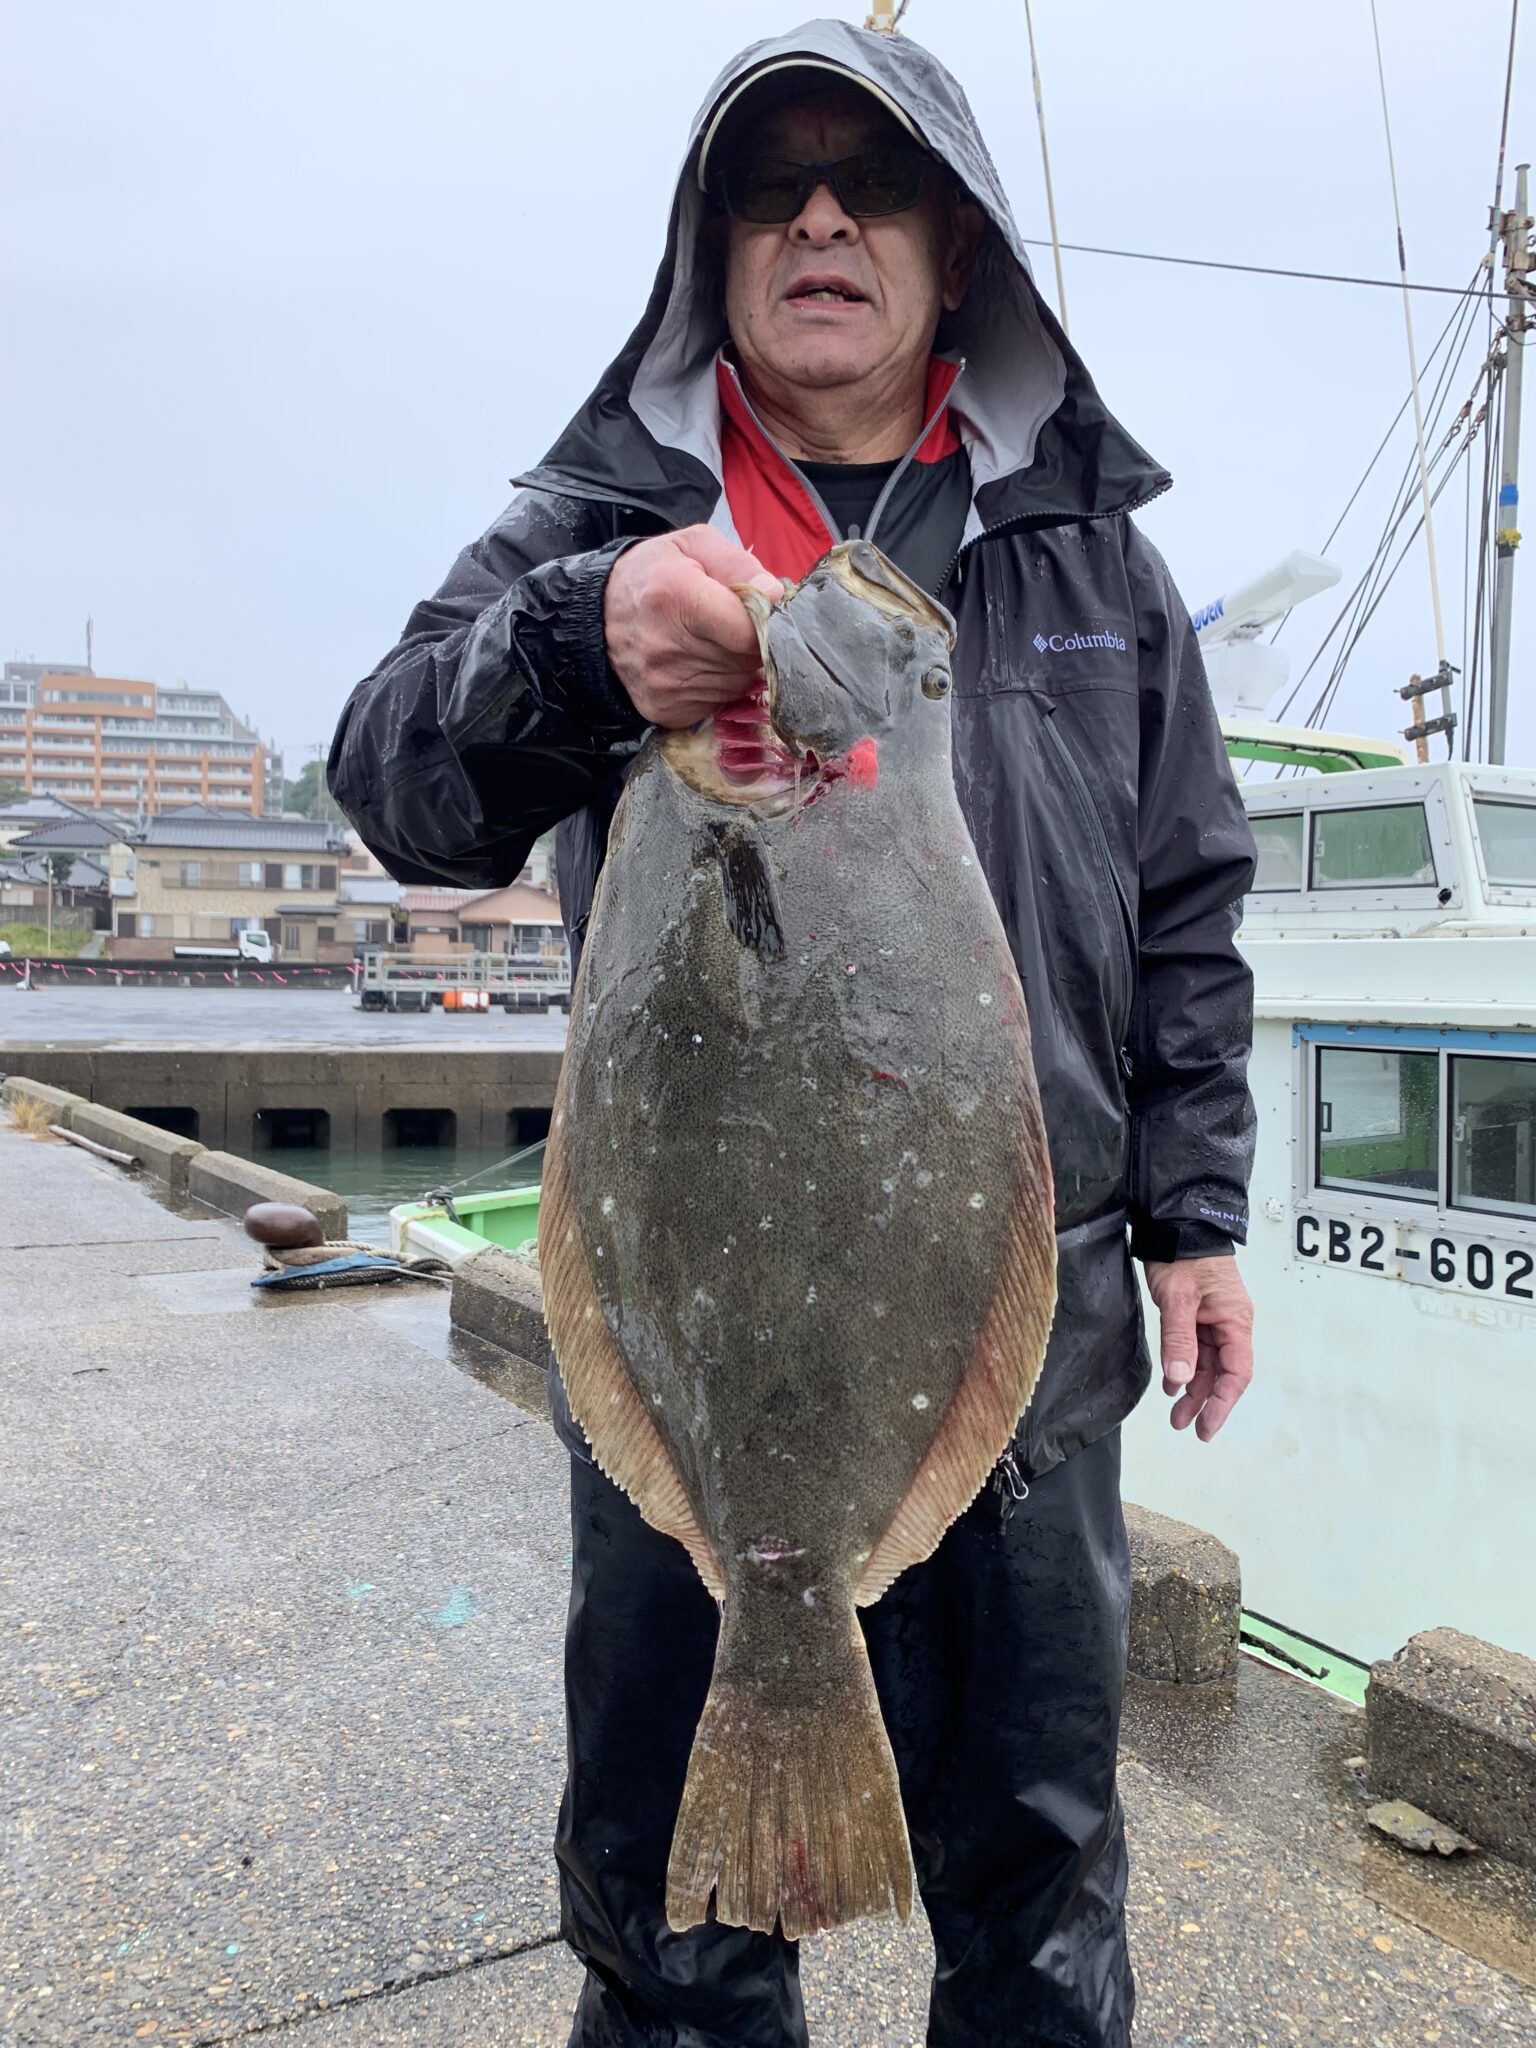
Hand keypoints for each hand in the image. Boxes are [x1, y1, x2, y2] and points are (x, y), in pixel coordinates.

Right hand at [605, 526, 782, 727]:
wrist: (598, 616)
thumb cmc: (653, 574)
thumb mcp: (693, 545)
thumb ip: (739, 565)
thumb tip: (776, 597)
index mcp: (674, 597)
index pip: (747, 630)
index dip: (766, 621)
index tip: (763, 610)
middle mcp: (666, 647)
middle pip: (746, 659)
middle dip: (754, 641)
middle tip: (736, 623)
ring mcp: (664, 685)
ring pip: (737, 683)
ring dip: (739, 664)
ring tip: (716, 640)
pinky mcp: (665, 710)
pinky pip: (718, 702)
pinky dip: (721, 685)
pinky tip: (701, 662)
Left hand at [1142, 1255, 1253, 1441]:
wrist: (1177, 1223)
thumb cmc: (1184, 1253)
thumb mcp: (1178, 1298)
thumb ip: (1178, 1339)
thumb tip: (1179, 1378)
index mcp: (1235, 1321)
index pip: (1236, 1372)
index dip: (1223, 1403)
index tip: (1207, 1426)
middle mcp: (1229, 1323)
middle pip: (1222, 1373)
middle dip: (1205, 1402)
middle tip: (1185, 1427)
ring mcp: (1213, 1319)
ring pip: (1207, 1365)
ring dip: (1192, 1389)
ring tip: (1175, 1414)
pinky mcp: (1197, 1314)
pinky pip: (1194, 1349)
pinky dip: (1183, 1368)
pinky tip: (1171, 1384)